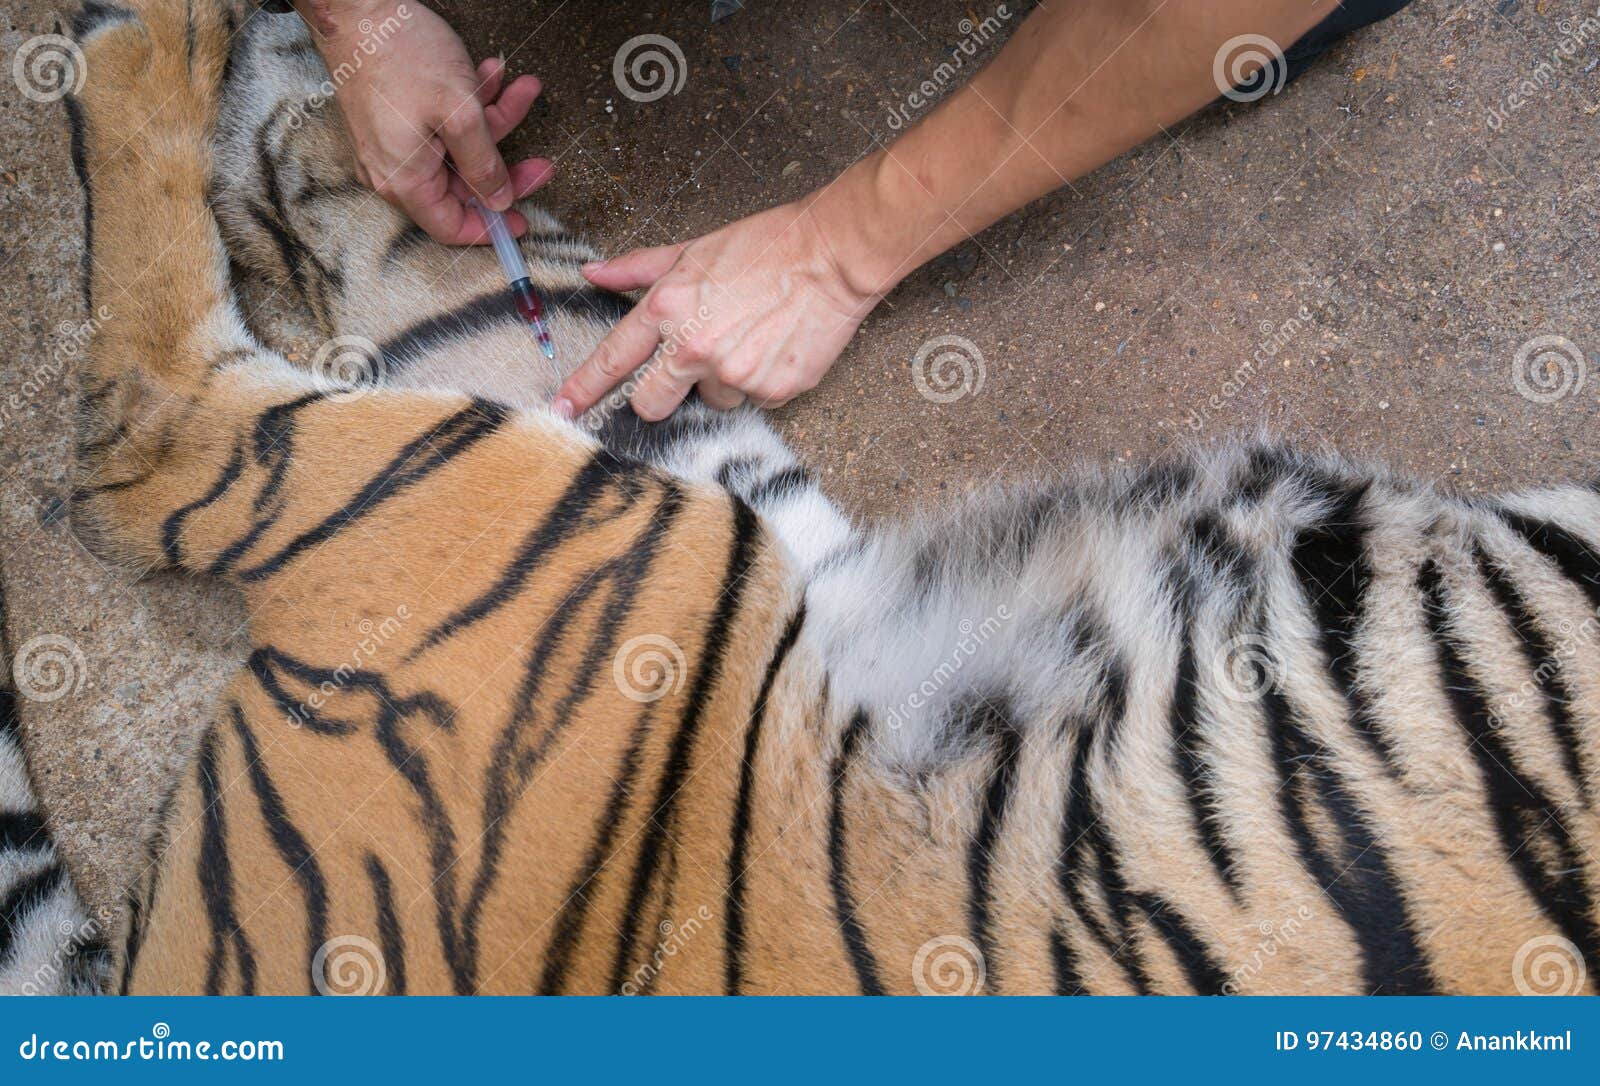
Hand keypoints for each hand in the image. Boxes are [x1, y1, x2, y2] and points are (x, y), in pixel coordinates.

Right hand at [306, 0, 553, 243]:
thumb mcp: (460, 114)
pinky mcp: (399, 119)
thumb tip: (499, 201)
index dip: (491, 227)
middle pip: (463, 187)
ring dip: (495, 120)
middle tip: (544, 161)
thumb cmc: (401, 56)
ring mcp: (396, 143)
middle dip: (505, 165)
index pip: (451, 227)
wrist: (358, 7)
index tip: (522, 220)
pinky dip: (471, 104)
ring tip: (523, 86)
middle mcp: (396, 169)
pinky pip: (443, 125)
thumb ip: (484, 165)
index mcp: (405, 180)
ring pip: (459, 149)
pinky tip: (492, 73)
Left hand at [555, 200, 882, 420]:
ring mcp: (734, 374)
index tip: (563, 409)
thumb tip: (594, 274)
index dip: (584, 388)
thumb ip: (639, 269)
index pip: (613, 359)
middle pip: (651, 403)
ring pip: (712, 400)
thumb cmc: (767, 244)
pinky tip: (777, 345)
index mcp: (668, 310)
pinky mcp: (772, 390)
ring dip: (725, 379)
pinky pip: (755, 400)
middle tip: (691, 365)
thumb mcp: (694, 249)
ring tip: (753, 336)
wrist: (833, 254)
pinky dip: (762, 379)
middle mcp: (694, 349)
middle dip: (662, 394)